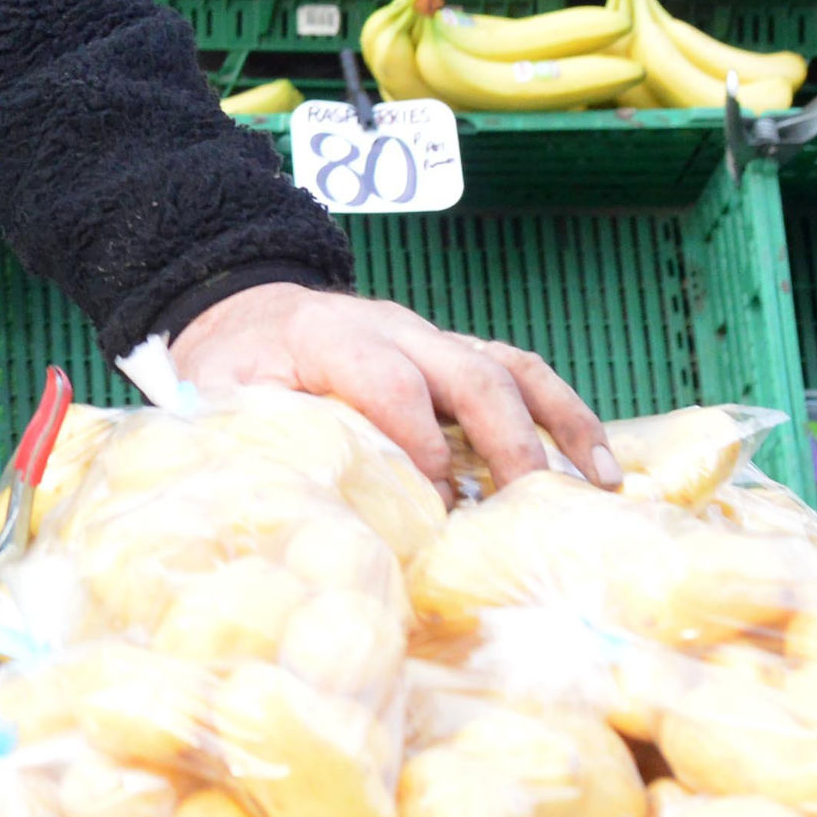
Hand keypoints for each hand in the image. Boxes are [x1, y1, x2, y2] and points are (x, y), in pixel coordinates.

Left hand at [169, 283, 615, 490]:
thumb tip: (295, 502)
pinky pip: (521, 374)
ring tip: (600, 484)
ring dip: (560, 425)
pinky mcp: (456, 355)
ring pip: (511, 368)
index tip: (439, 507)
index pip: (390, 385)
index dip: (418, 444)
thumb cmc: (232, 365)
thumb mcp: (216, 395)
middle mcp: (396, 330)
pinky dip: (564, 417)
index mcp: (332, 338)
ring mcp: (433, 339)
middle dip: (506, 440)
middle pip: (468, 372)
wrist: (243, 309)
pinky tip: (597, 468)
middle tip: (532, 506)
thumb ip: (254, 436)